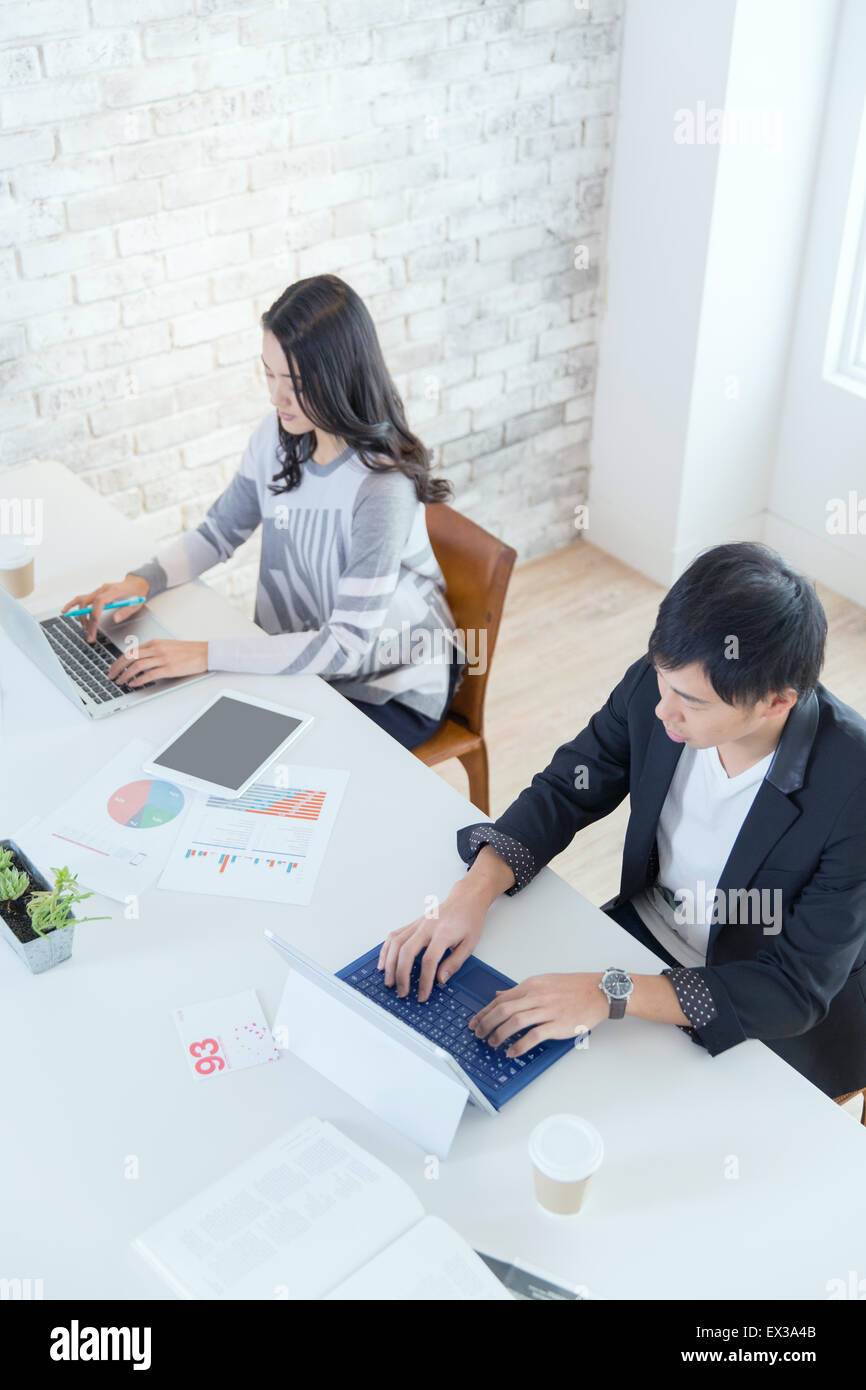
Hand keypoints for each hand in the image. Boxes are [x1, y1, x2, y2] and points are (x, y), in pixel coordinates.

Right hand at [61, 574, 148, 643]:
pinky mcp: (95, 593)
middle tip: (90, 635)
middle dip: (88, 621)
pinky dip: (72, 604)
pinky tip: (65, 611)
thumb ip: (125, 612)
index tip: (93, 628)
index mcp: (113, 591)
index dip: (94, 616)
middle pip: (89, 604)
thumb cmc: (137, 594)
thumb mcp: (136, 604)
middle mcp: (103, 589)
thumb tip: (114, 619)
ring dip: (82, 616)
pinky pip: (81, 598)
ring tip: (85, 629)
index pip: (99, 603)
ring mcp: (97, 590)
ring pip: (83, 602)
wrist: (136, 583)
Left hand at [107, 639, 208, 687]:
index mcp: (155, 643)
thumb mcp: (167, 646)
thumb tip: (139, 660)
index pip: (132, 650)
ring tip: (120, 681)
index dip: (120, 660)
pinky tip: (134, 684)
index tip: (114, 667)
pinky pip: (149, 674)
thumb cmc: (188, 651)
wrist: (205, 652)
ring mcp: (163, 658)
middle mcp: (157, 649)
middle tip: (111, 675)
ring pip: (137, 666)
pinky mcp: (169, 668)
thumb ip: (153, 651)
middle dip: (118, 667)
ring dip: (126, 675)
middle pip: (130, 657)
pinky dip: (139, 680)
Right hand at [378, 879, 488, 1001]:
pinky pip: (394, 936)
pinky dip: (386, 950)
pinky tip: (384, 963)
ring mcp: (417, 924)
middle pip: (407, 952)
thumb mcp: (470, 944)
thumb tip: (441, 979)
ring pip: (396, 943)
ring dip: (390, 965)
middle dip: (401, 975)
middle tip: (402, 992)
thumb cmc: (469, 920)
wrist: (465, 899)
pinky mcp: (412, 923)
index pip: (429, 960)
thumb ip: (455, 963)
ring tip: (389, 981)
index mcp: (443, 933)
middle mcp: (427, 927)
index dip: (424, 980)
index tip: (422, 995)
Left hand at [469, 973, 609, 1056]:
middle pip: (504, 1010)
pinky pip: (534, 1035)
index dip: (484, 1012)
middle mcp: (537, 996)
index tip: (474, 1022)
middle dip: (487, 1023)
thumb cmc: (573, 988)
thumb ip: (521, 991)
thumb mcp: (543, 982)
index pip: (501, 999)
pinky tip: (512, 1051)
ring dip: (500, 1034)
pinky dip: (520, 1045)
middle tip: (479, 1034)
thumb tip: (500, 995)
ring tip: (492, 1043)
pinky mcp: (558, 1024)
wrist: (598, 991)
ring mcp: (547, 1010)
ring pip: (515, 1021)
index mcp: (531, 985)